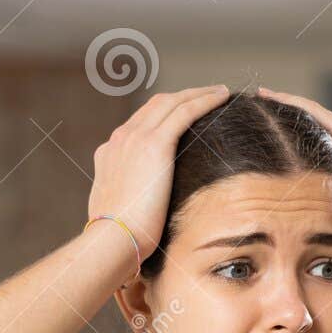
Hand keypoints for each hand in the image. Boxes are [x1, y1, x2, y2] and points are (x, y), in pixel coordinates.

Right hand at [88, 85, 230, 269]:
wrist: (112, 240)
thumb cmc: (119, 240)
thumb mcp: (119, 213)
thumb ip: (130, 201)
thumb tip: (141, 211)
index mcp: (110, 154)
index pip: (140, 124)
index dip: (163, 116)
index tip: (182, 116)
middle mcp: (120, 139)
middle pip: (155, 106)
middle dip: (182, 97)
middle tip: (206, 95)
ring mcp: (135, 138)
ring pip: (172, 102)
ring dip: (196, 93)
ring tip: (219, 92)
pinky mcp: (154, 143)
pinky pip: (185, 111)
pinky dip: (204, 100)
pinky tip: (222, 97)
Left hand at [256, 86, 331, 264]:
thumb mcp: (323, 225)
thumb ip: (306, 224)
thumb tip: (277, 241)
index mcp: (331, 172)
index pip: (298, 149)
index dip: (276, 139)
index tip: (251, 135)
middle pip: (301, 127)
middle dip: (277, 118)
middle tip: (251, 109)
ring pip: (307, 115)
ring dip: (282, 104)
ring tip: (259, 96)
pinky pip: (315, 112)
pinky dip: (293, 102)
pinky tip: (273, 95)